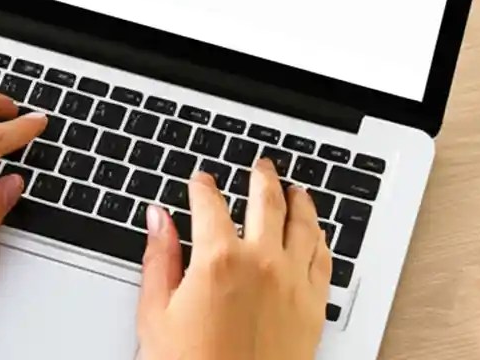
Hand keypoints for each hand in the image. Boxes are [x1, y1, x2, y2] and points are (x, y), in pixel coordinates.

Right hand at [136, 159, 330, 359]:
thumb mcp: (156, 314)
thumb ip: (159, 259)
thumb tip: (157, 220)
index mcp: (218, 260)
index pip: (210, 204)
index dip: (203, 187)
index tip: (201, 181)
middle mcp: (261, 263)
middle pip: (265, 201)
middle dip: (260, 177)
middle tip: (259, 165)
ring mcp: (293, 283)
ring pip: (303, 224)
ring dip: (298, 200)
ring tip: (295, 189)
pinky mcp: (313, 308)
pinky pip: (323, 258)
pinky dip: (319, 237)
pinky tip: (316, 232)